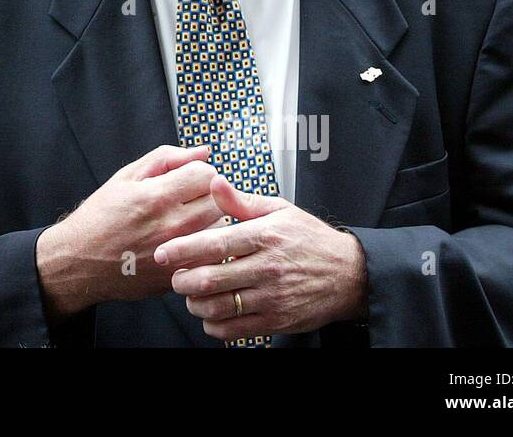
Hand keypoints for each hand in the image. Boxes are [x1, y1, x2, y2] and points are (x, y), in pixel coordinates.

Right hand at [36, 144, 225, 321]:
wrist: (79, 261)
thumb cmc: (101, 216)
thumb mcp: (125, 177)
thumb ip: (166, 159)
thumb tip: (203, 151)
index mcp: (155, 196)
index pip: (206, 174)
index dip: (199, 171)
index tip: (188, 177)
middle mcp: (169, 226)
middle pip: (218, 201)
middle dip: (209, 194)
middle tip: (191, 198)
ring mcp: (176, 254)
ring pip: (219, 229)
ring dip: (210, 221)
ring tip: (187, 221)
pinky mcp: (178, 275)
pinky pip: (210, 255)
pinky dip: (204, 246)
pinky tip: (186, 243)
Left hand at [154, 174, 368, 339]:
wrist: (350, 275)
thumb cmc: (309, 239)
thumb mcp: (279, 210)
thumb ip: (240, 201)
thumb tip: (213, 182)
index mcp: (264, 236)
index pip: (214, 243)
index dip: (182, 249)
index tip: (162, 251)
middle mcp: (267, 268)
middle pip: (211, 279)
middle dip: (183, 280)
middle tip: (174, 276)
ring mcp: (273, 298)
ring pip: (219, 307)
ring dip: (196, 303)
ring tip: (190, 294)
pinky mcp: (277, 321)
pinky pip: (235, 330)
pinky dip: (214, 325)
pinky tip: (210, 314)